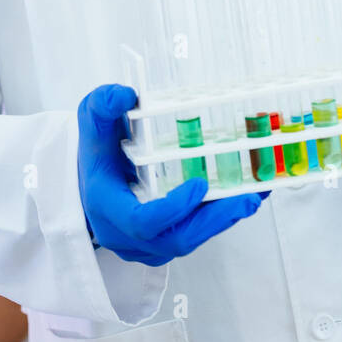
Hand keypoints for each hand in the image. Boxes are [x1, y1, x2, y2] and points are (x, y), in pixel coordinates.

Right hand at [77, 84, 263, 264]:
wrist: (88, 184)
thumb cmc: (95, 153)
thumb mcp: (91, 121)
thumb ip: (102, 105)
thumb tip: (125, 95)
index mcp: (108, 207)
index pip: (142, 222)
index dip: (173, 209)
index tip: (199, 184)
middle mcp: (126, 235)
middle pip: (176, 239)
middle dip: (214, 220)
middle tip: (246, 198)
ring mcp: (146, 245)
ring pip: (189, 241)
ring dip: (223, 220)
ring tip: (254, 195)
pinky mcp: (162, 245)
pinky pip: (193, 237)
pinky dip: (218, 219)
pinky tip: (243, 198)